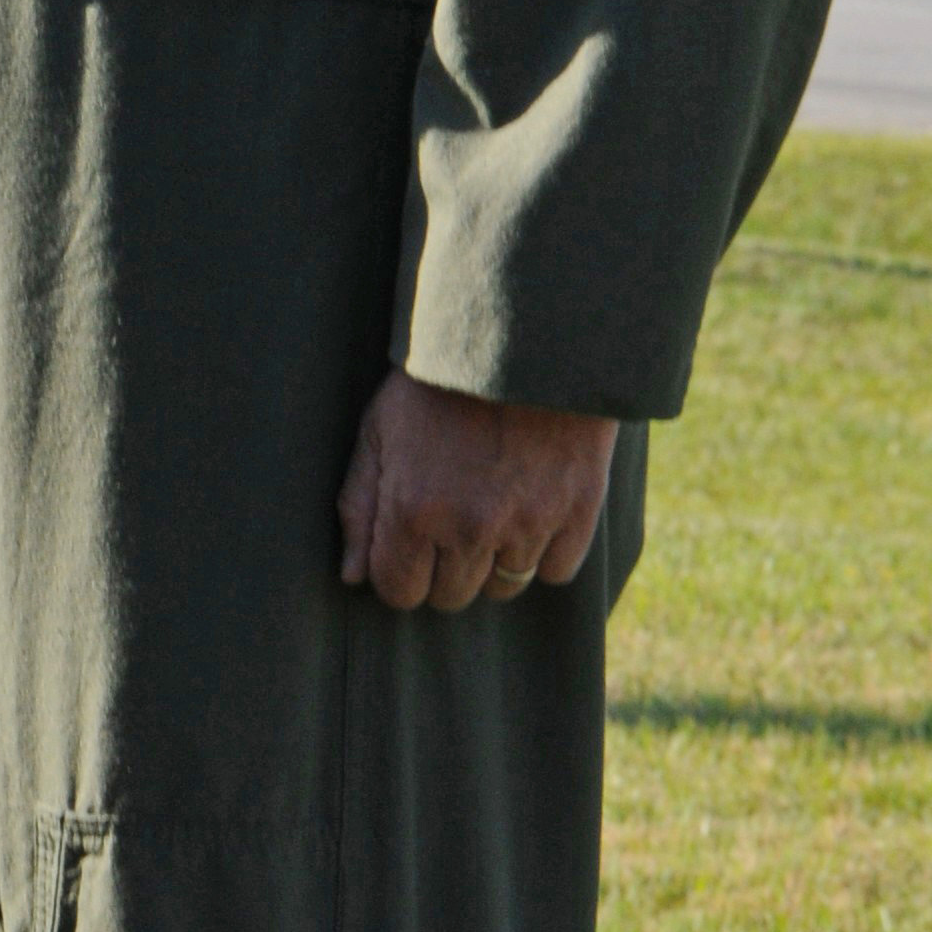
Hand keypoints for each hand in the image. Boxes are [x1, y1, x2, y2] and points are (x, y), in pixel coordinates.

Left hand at [335, 370, 617, 615]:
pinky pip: (556, 571)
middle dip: (442, 567)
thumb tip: (352, 576)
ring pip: (504, 586)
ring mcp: (530, 523)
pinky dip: (544, 550)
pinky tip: (531, 510)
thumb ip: (360, 505)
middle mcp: (472, 527)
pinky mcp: (579, 512)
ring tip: (490, 507)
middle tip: (449, 517)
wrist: (525, 334)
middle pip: (451, 596)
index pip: (400, 591)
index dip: (398, 572)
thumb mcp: (379, 429)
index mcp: (414, 508)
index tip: (406, 544)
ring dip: (492, 560)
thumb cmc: (439, 380)